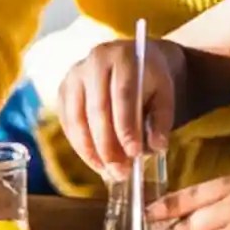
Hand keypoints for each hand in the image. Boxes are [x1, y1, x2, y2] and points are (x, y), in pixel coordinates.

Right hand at [57, 38, 183, 180]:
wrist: (135, 60)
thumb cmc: (151, 81)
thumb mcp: (165, 95)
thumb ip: (162, 121)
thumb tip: (155, 146)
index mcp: (123, 56)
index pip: (122, 95)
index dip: (126, 126)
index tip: (134, 154)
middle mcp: (94, 61)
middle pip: (97, 109)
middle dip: (108, 145)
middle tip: (120, 172)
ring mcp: (74, 75)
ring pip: (77, 119)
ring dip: (91, 150)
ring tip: (108, 172)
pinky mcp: (64, 90)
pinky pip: (68, 123)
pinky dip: (80, 145)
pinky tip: (95, 161)